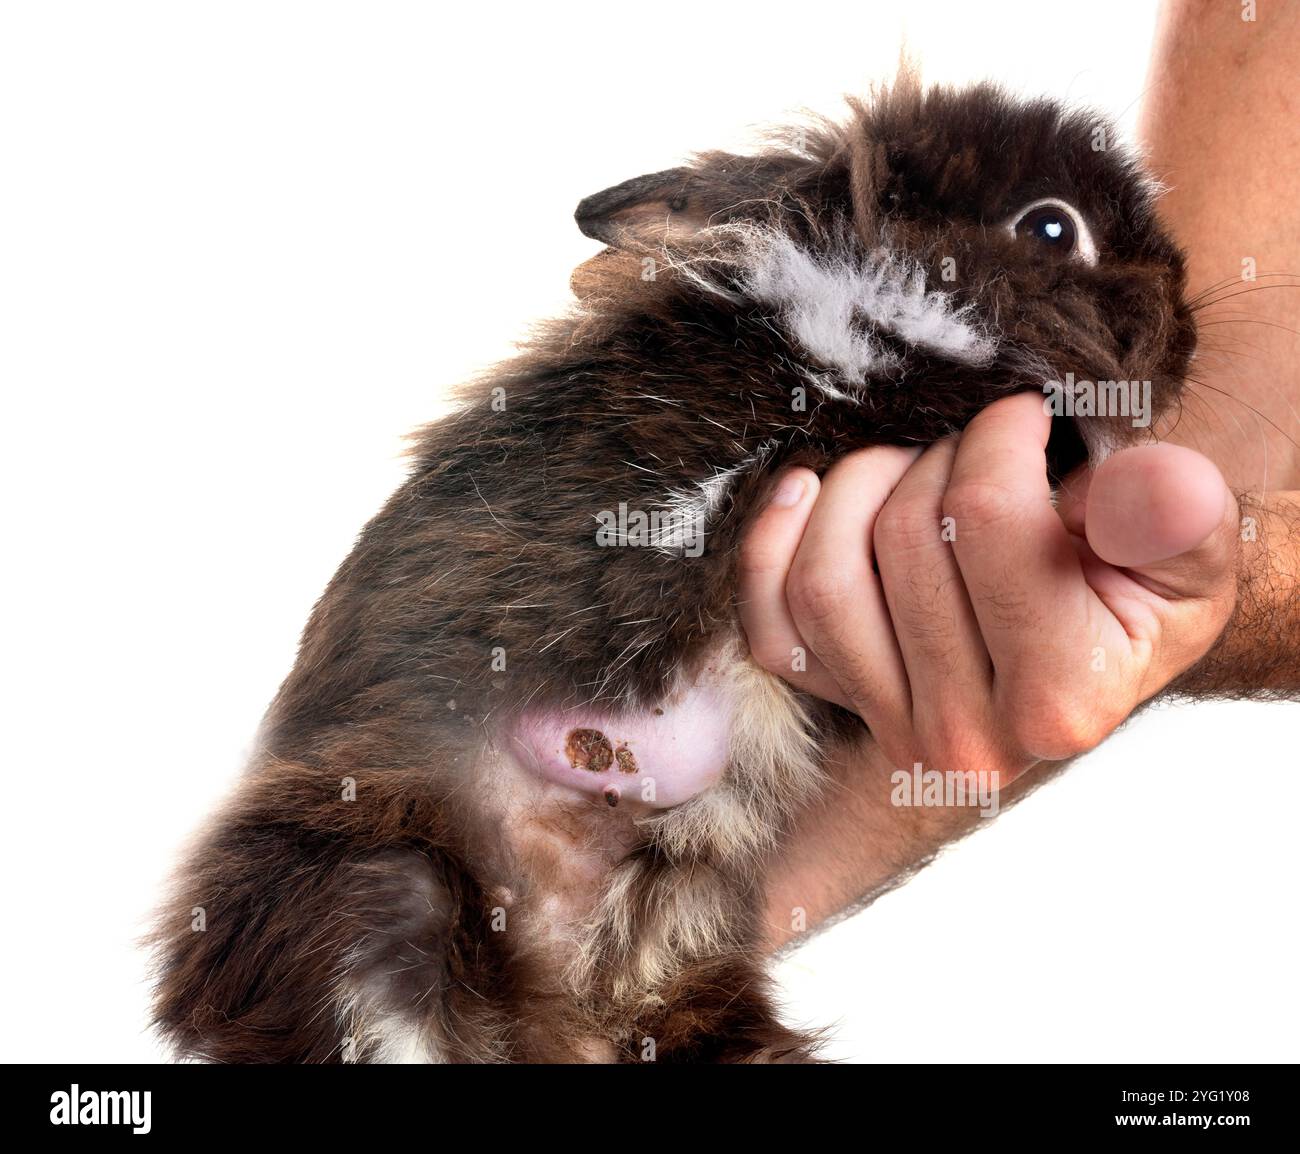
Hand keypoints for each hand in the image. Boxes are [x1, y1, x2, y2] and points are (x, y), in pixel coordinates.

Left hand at [738, 392, 1239, 787]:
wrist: (1102, 647)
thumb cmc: (1142, 588)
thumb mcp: (1191, 550)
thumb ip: (1172, 516)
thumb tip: (1118, 491)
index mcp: (1062, 699)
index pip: (987, 519)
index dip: (999, 436)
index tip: (1025, 417)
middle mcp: (966, 737)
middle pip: (902, 539)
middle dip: (935, 458)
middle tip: (971, 446)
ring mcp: (890, 728)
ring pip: (822, 581)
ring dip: (855, 489)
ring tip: (907, 466)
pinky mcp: (838, 705)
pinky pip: (769, 625)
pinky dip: (773, 546)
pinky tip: (809, 492)